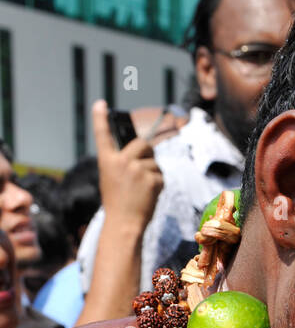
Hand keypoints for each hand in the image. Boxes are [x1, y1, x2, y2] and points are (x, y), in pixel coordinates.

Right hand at [91, 99, 163, 230]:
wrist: (124, 224)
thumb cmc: (118, 204)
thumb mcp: (112, 179)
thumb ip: (122, 164)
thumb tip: (145, 151)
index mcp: (107, 161)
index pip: (102, 135)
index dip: (100, 118)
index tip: (100, 103)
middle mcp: (121, 161)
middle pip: (143, 144)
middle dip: (148, 152)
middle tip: (144, 167)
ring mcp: (137, 169)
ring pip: (154, 162)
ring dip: (153, 173)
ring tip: (143, 190)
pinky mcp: (151, 179)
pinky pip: (160, 176)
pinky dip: (158, 185)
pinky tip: (149, 195)